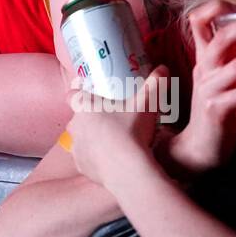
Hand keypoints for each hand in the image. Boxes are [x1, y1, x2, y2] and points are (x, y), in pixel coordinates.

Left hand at [69, 67, 167, 185]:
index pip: (72, 95)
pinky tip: (109, 160)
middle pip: (78, 118)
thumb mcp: (147, 103)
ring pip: (81, 139)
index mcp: (84, 106)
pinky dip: (94, 159)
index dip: (78, 93)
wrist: (127, 169)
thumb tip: (163, 68)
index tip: (88, 93)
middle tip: (110, 120)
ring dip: (92, 139)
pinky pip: (85, 160)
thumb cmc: (133, 130)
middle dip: (90, 118)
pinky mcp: (81, 166)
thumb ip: (155, 84)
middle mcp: (75, 125)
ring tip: (112, 142)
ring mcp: (77, 147)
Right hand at [169, 5, 235, 173]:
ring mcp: (209, 89)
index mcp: (203, 58)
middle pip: (221, 37)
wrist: (199, 147)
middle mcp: (203, 69)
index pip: (197, 21)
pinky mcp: (217, 110)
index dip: (215, 8)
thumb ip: (233, 60)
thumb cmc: (216, 109)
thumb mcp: (219, 79)